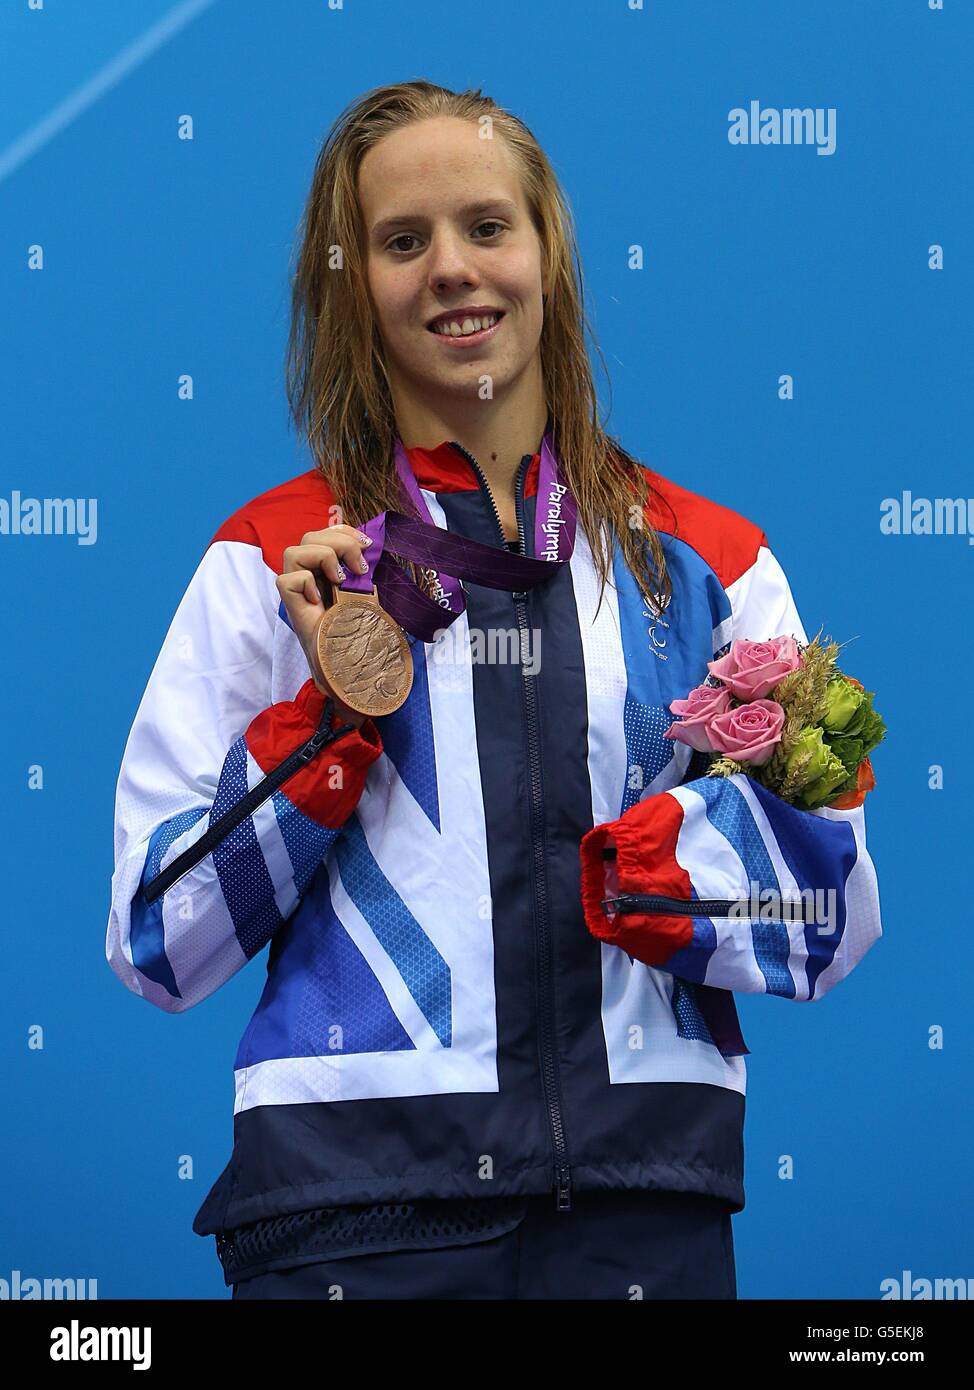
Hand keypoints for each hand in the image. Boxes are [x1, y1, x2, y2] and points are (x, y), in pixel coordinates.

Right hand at [276, 525, 373, 728]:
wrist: (344, 665)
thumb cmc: (354, 633)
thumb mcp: (365, 595)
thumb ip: (362, 572)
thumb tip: (373, 548)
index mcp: (325, 569)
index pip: (324, 534)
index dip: (342, 530)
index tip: (367, 543)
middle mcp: (307, 575)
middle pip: (309, 535)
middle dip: (339, 541)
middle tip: (361, 565)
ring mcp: (295, 588)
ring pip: (294, 550)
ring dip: (324, 557)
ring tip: (342, 579)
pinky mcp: (287, 602)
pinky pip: (288, 578)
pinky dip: (306, 582)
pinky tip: (321, 599)